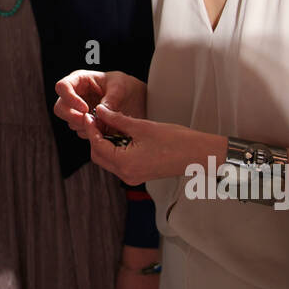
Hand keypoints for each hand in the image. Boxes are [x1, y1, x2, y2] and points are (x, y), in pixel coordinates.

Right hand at [54, 70, 147, 138]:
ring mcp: (77, 111)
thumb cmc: (124, 86)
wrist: (133, 98)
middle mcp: (74, 95)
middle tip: (91, 121)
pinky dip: (92, 133)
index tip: (85, 109)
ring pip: (70, 122)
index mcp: (79, 80)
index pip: (62, 86)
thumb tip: (99, 112)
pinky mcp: (84, 123)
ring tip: (104, 123)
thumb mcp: (120, 87)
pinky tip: (106, 128)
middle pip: (60, 108)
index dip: (70, 98)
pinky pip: (81, 131)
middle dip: (73, 117)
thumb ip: (110, 99)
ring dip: (85, 126)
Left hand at [81, 105, 213, 185]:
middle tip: (97, 118)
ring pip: (108, 160)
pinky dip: (115, 149)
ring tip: (108, 123)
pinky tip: (120, 134)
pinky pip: (119, 162)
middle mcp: (126, 175)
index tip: (90, 114)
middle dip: (95, 137)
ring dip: (104, 143)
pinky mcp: (138, 174)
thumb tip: (100, 111)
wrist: (198, 154)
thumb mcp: (142, 126)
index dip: (91, 129)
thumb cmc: (175, 140)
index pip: (97, 146)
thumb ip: (117, 119)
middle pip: (99, 156)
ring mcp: (132, 177)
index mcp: (125, 164)